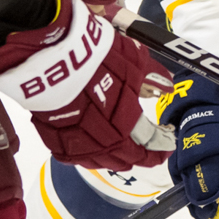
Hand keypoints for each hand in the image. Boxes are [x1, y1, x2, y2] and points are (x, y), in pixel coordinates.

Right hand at [0, 0, 173, 170]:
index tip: (169, 141)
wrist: (49, 57)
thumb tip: (167, 85)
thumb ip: (152, 76)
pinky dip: (89, 151)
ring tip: (121, 145)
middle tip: (147, 145)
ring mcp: (77, 143)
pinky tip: (91, 142)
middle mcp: (104, 142)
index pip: (151, 145)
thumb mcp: (133, 61)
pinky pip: (77, 154)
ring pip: (102, 160)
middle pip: (127, 158)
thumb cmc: (95, 58)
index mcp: (127, 126)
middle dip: (141, 153)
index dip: (163, 145)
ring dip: (115, 155)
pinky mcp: (55, 139)